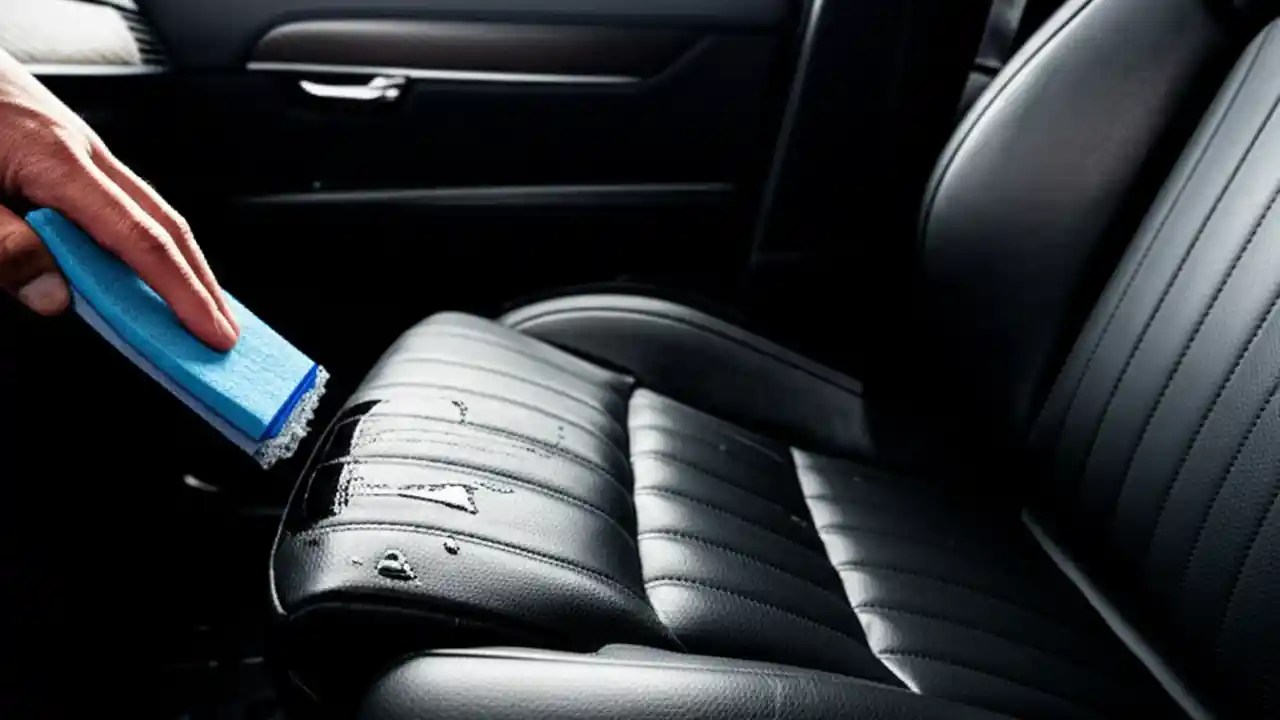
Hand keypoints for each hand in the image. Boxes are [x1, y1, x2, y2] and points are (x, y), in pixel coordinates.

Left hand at [0, 49, 237, 350]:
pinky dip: (149, 242)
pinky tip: (146, 269)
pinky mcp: (68, 151)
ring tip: (197, 309)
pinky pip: (124, 204)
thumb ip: (2, 244)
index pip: (139, 239)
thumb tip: (54, 297)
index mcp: (57, 162)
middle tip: (225, 335)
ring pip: (150, 213)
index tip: (210, 334)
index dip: (181, 291)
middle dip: (203, 284)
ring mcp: (79, 149)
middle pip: (166, 224)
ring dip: (181, 264)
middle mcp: (82, 152)